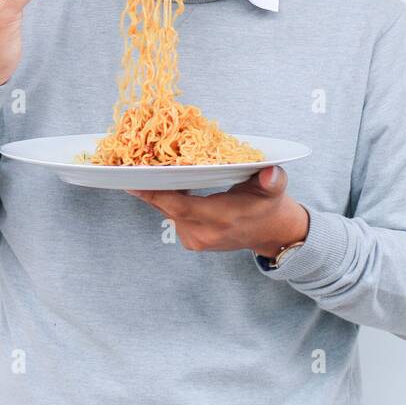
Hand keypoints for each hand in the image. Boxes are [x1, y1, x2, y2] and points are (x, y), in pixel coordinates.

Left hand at [125, 165, 309, 257]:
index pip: (180, 207)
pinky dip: (166, 200)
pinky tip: (163, 182)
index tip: (133, 178)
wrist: (271, 233)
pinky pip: (172, 216)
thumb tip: (270, 173)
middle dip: (148, 187)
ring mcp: (196, 240)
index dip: (155, 193)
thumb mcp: (275, 189)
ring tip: (146, 168)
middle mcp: (204, 234)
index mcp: (221, 219)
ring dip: (157, 192)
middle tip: (130, 163)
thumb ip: (272, 180)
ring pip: (167, 211)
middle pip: (166, 208)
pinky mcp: (191, 241)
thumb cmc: (269, 205)